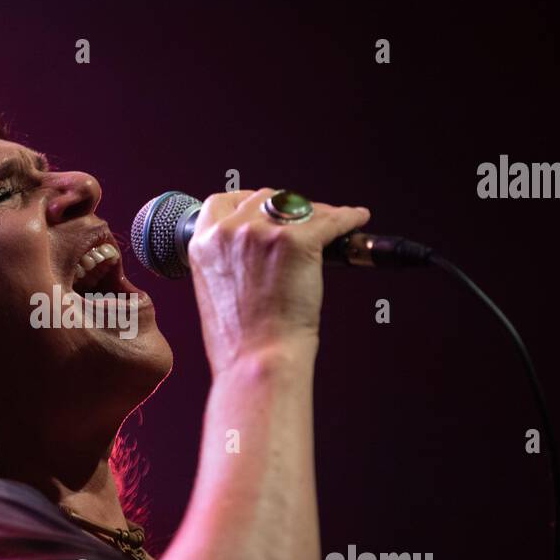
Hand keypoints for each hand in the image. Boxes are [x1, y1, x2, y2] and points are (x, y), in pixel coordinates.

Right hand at [187, 188, 370, 375]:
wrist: (258, 361)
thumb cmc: (240, 341)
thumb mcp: (216, 291)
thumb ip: (228, 261)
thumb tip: (258, 249)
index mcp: (203, 244)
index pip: (224, 202)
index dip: (248, 201)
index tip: (263, 208)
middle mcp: (229, 231)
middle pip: (264, 198)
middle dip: (285, 208)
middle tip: (303, 221)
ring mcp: (262, 234)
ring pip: (298, 207)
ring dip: (317, 212)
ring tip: (333, 220)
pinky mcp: (297, 241)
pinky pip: (331, 221)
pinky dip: (348, 220)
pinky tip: (356, 220)